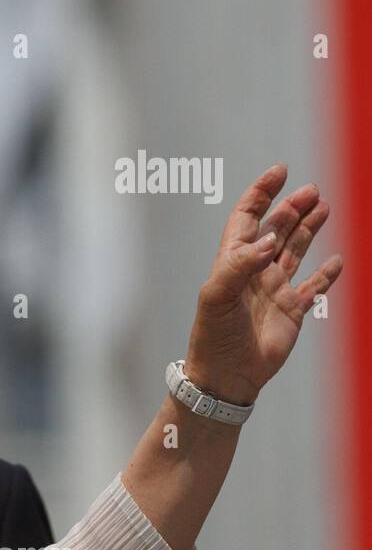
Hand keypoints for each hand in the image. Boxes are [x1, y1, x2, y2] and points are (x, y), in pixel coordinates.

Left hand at [183, 164, 343, 403]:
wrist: (225, 377)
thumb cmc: (213, 338)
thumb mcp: (216, 298)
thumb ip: (239, 266)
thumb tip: (266, 241)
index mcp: (232, 263)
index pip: (246, 218)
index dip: (260, 194)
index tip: (279, 172)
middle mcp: (254, 272)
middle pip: (275, 229)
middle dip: (291, 207)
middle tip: (311, 190)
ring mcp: (274, 290)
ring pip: (295, 250)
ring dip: (308, 228)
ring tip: (324, 206)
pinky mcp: (292, 311)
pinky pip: (313, 287)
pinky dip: (326, 273)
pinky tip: (336, 260)